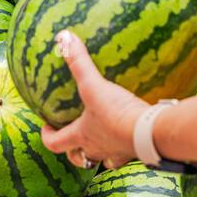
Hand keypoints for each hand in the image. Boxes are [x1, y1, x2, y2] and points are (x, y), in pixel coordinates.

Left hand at [40, 31, 150, 168]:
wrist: (149, 133)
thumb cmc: (116, 113)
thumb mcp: (94, 85)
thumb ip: (79, 62)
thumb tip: (63, 37)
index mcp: (81, 136)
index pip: (55, 144)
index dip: (48, 136)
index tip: (46, 127)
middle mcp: (97, 149)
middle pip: (79, 158)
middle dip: (73, 151)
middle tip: (73, 139)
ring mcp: (117, 153)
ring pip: (104, 159)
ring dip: (101, 151)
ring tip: (104, 139)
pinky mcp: (136, 151)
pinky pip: (128, 151)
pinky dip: (127, 145)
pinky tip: (133, 132)